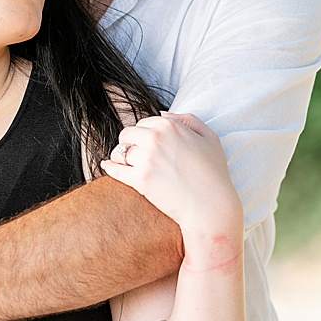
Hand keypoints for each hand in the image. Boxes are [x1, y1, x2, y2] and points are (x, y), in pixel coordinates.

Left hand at [101, 114, 242, 263]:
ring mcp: (146, 159)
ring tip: (125, 163)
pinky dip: (109, 167)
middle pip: (126, 135)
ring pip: (119, 152)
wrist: (211, 206)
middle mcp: (155, 139)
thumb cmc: (214, 174)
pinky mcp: (139, 180)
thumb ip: (188, 119)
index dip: (143, 133)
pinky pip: (114, 170)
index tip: (146, 144)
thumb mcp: (210, 138)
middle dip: (129, 143)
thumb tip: (162, 114)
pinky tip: (107, 166)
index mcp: (170, 126)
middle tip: (134, 154)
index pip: (143, 123)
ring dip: (120, 157)